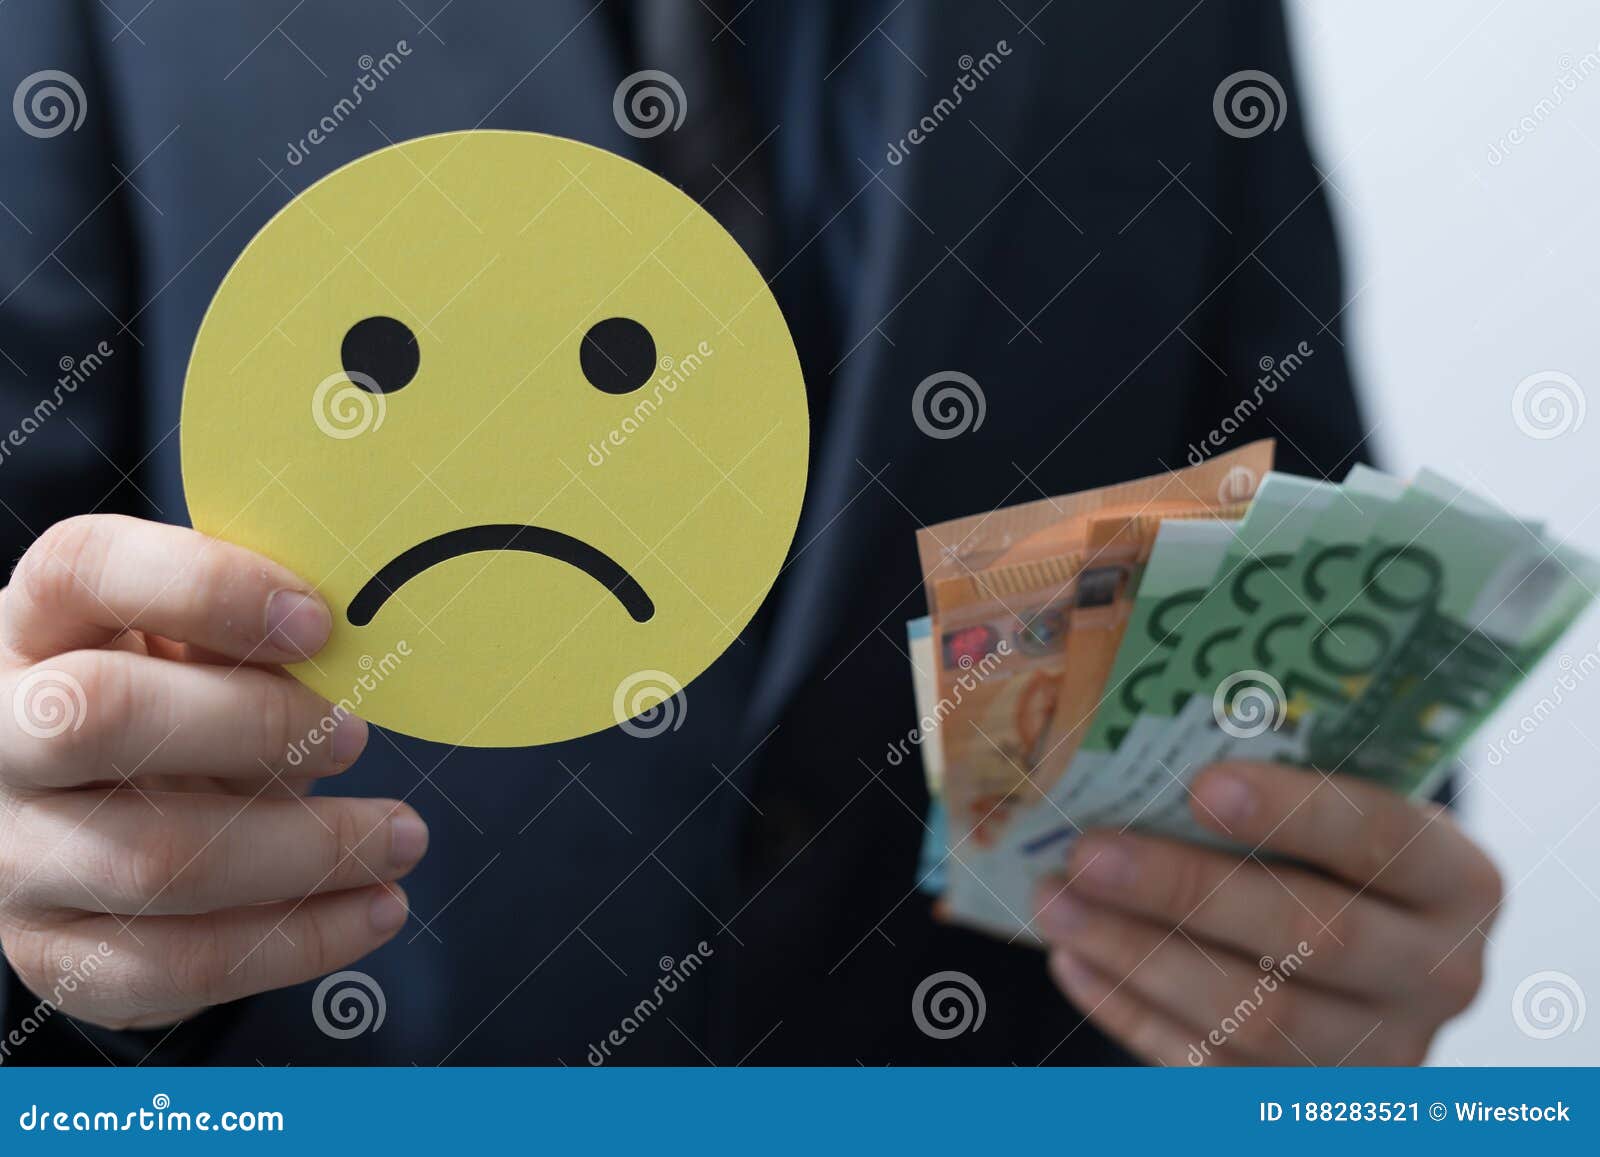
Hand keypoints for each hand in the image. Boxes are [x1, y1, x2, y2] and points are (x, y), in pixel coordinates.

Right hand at [0, 515, 427, 1030]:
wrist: (90, 816)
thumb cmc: (172, 701)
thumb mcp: (194, 646)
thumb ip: (249, 634)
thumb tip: (355, 649)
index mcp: (36, 621)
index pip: (87, 570)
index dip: (206, 586)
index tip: (318, 621)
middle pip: (98, 716)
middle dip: (253, 726)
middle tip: (357, 738)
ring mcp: (11, 852)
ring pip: (153, 859)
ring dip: (308, 853)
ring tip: (401, 839)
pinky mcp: (50, 952)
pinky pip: (176, 964)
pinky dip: (298, 941)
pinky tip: (374, 909)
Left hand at [1034, 761, 1501, 1064]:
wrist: (1375, 951)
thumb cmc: (1337, 853)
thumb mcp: (1342, 808)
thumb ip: (1276, 784)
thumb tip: (1142, 751)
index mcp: (1458, 880)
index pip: (1380, 838)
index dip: (1293, 812)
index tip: (1200, 786)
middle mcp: (1440, 972)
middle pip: (1309, 935)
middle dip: (1184, 890)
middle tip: (1087, 852)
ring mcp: (1383, 1050)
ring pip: (1256, 1014)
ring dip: (1139, 957)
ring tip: (1057, 903)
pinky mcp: (1314, 1100)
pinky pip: (1213, 1067)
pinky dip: (1132, 1011)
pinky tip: (1072, 958)